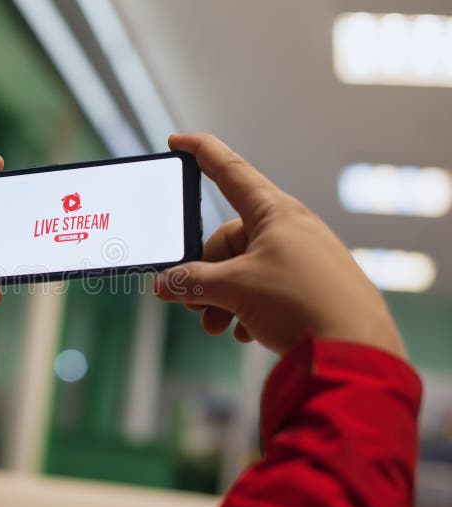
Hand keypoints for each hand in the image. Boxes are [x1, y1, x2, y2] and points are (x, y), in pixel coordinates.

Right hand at [155, 134, 404, 357]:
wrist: (356, 352)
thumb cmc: (303, 304)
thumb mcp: (235, 289)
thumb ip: (192, 283)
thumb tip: (163, 284)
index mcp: (275, 213)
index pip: (229, 170)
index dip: (201, 152)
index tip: (177, 142)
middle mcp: (289, 230)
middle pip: (227, 239)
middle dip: (203, 274)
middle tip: (190, 304)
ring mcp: (301, 259)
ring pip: (243, 269)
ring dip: (221, 298)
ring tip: (216, 326)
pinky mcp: (309, 288)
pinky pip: (264, 289)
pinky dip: (246, 308)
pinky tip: (245, 331)